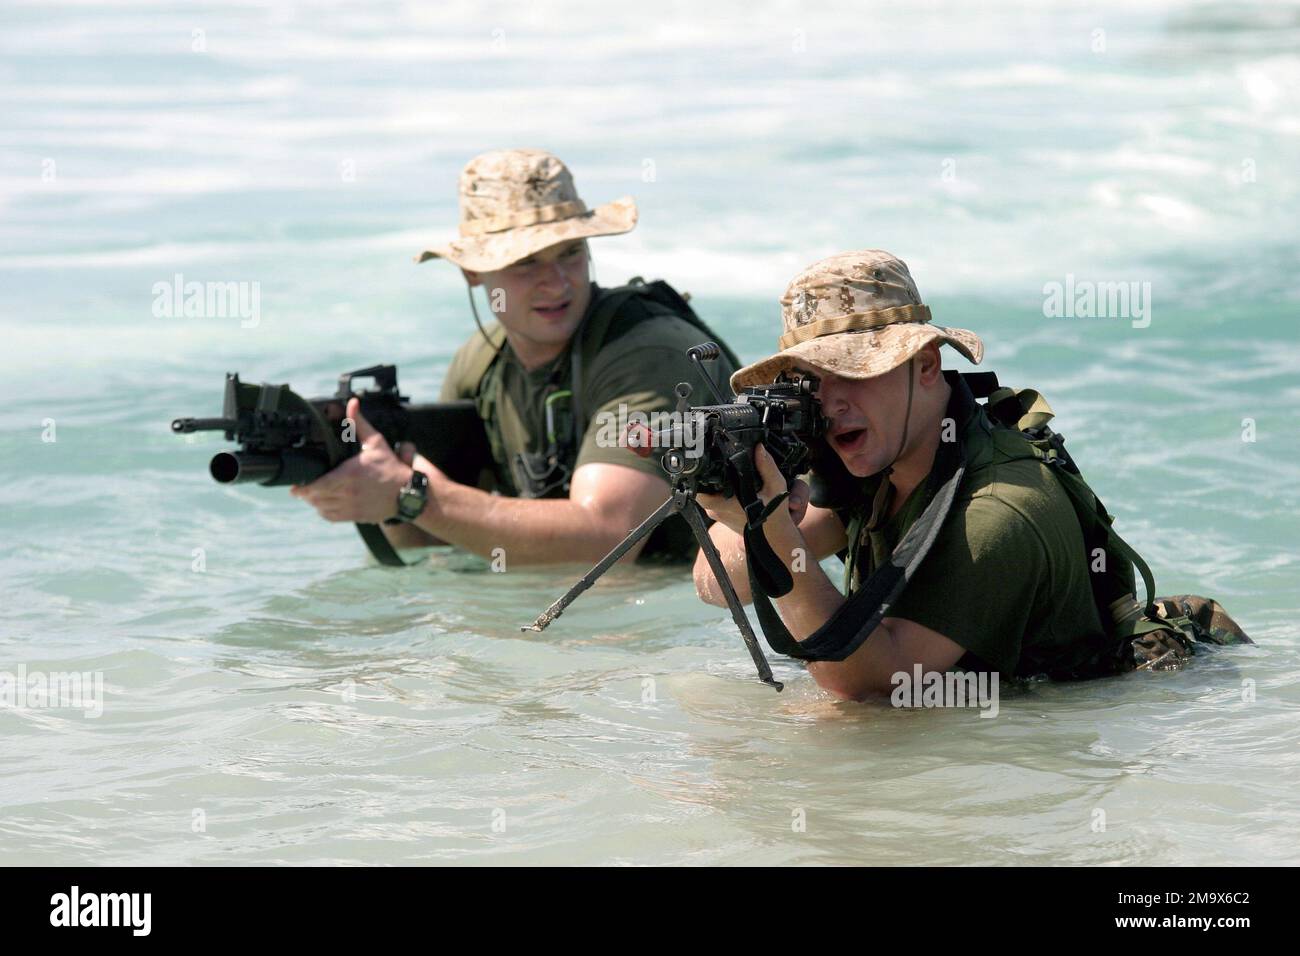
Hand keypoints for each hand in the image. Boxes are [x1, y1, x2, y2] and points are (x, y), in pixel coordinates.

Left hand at [290, 397, 421, 524]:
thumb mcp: (376, 442)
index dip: (301, 488)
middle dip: (305, 494)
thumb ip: (359, 423)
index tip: (295, 485)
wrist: (407, 494)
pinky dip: (324, 511)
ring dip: (314, 502)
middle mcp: (347, 493)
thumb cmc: (390, 468)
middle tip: (301, 487)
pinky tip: (324, 504)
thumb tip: (352, 403)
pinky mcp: (355, 516)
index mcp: (348, 474)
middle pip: (315, 498)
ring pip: (321, 508)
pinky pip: (331, 517)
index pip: (316, 486)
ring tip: (312, 495)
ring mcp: (350, 507)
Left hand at [697, 443, 806, 535]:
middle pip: (701, 489)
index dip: (699, 476)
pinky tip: (728, 483)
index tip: (703, 464)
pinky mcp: (720, 517)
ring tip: (721, 471)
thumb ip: (767, 466)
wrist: (775, 537)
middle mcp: (718, 511)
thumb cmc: (775, 514)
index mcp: (727, 504)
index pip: (700, 490)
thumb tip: (759, 447)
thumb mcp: (775, 487)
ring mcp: (718, 516)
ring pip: (706, 494)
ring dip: (712, 484)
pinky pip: (712, 500)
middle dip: (706, 476)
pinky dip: (717, 492)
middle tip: (713, 463)